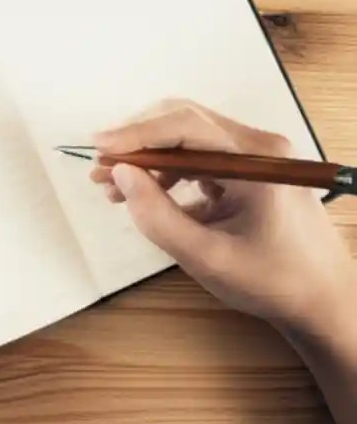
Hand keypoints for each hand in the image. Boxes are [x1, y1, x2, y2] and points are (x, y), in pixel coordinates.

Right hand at [91, 99, 354, 333]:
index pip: (184, 126)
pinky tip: (148, 197)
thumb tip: (119, 174)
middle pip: (184, 123)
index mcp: (256, 160)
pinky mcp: (252, 171)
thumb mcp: (206, 256)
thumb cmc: (273, 282)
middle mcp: (259, 146)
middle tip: (100, 168)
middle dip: (137, 142)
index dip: (135, 133)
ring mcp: (257, 157)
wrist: (326, 301)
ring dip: (149, 158)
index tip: (97, 147)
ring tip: (114, 187)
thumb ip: (156, 216)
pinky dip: (169, 171)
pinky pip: (201, 157)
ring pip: (189, 139)